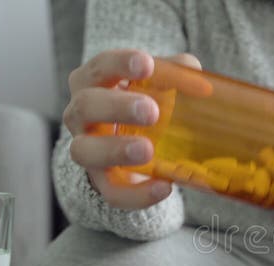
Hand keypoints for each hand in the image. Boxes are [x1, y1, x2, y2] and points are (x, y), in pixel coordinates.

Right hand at [64, 50, 201, 208]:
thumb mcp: (157, 84)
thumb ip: (175, 75)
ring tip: (147, 150)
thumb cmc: (141, 103)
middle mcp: (80, 113)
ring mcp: (87, 149)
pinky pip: (112, 192)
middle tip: (151, 111)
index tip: (146, 65)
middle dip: (118, 107)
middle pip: (86, 106)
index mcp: (93, 81)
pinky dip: (137, 194)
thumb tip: (193, 71)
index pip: (100, 67)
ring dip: (115, 149)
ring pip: (85, 150)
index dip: (120, 64)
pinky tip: (164, 187)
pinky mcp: (102, 182)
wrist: (130, 145)